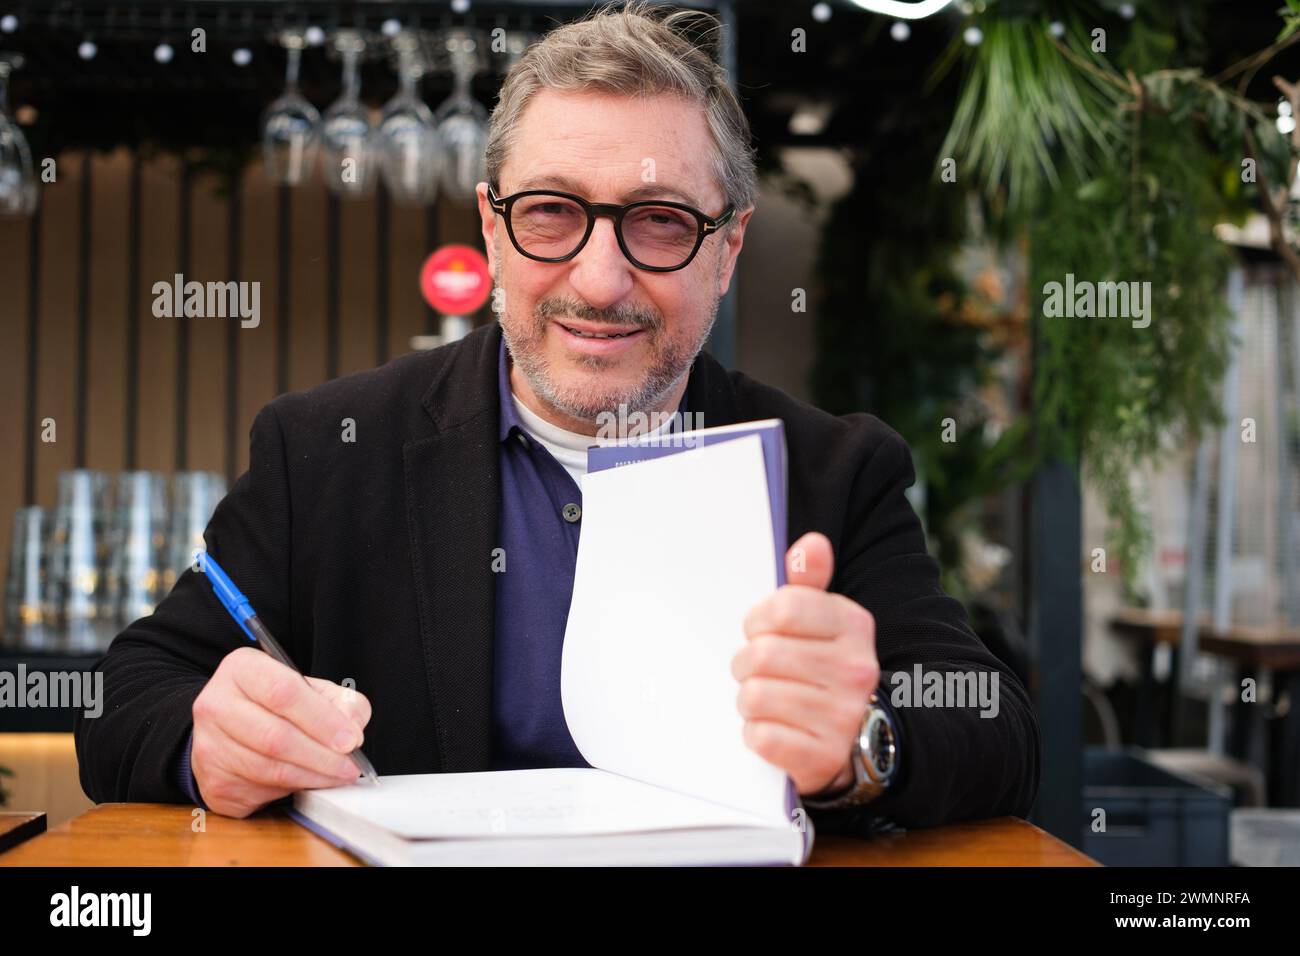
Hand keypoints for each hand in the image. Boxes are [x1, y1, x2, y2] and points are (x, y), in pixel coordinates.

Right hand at [191, 647, 371, 817]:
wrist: (230, 729)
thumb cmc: (277, 705)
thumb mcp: (313, 689)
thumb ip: (342, 702)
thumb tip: (351, 733)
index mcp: (242, 669)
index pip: (284, 692)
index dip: (322, 720)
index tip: (350, 740)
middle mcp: (216, 704)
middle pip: (275, 736)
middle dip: (322, 756)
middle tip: (350, 766)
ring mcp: (208, 746)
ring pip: (269, 769)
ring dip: (312, 777)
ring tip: (338, 776)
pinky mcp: (213, 782)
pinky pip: (260, 792)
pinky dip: (292, 790)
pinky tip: (308, 782)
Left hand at [732, 531, 878, 795]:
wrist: (857, 742)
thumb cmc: (824, 670)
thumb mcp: (823, 622)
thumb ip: (810, 583)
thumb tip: (812, 544)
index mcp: (854, 626)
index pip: (783, 608)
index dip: (757, 620)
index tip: (760, 631)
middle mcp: (856, 670)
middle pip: (762, 654)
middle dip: (746, 664)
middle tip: (758, 672)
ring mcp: (842, 716)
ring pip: (755, 696)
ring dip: (749, 700)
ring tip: (766, 700)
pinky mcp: (824, 758)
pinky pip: (762, 737)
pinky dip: (756, 734)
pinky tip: (773, 729)